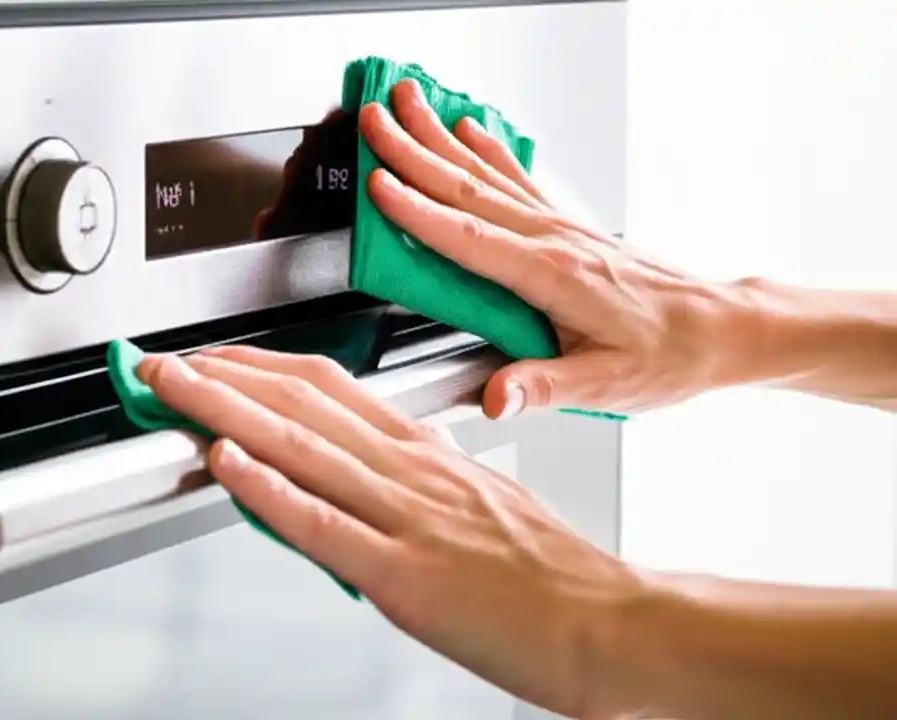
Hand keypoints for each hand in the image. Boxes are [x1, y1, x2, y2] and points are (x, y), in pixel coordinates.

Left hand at [137, 346, 645, 718]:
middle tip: (165, 362)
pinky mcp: (405, 573)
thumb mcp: (482, 500)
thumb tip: (385, 459)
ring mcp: (406, 517)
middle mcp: (412, 470)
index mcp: (429, 451)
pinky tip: (225, 461)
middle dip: (223, 376)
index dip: (262, 367)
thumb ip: (427, 475)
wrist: (609, 623)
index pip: (330, 387)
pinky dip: (267, 487)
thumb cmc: (551, 573)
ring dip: (224, 411)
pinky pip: (322, 521)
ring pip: (301, 446)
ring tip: (171, 387)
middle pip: (304, 401)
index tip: (216, 358)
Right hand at [359, 79, 756, 416]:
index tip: (380, 184)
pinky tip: (468, 130)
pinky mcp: (568, 226)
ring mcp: (561, 227)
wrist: (720, 328)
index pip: (471, 239)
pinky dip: (487, 149)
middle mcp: (554, 240)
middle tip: (373, 120)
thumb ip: (544, 387)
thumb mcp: (605, 386)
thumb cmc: (668, 356)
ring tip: (406, 103)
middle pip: (468, 190)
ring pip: (486, 174)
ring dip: (439, 137)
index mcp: (553, 277)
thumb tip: (497, 398)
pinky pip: (517, 178)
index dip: (420, 212)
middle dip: (414, 153)